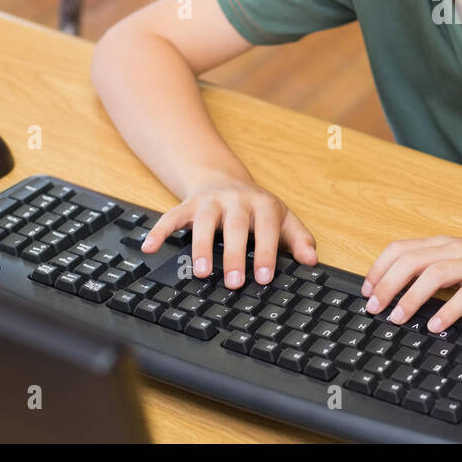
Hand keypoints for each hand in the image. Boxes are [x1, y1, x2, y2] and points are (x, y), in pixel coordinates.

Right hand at [140, 171, 316, 287]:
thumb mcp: (282, 219)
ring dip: (201, 247)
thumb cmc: (256, 208)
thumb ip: (298, 239)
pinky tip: (149, 248)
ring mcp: (210, 202)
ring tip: (201, 272)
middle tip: (234, 283)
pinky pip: (171, 217)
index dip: (267, 253)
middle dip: (235, 255)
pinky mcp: (188, 205)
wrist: (222, 178)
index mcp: (263, 204)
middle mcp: (236, 200)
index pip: (268, 228)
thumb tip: (312, 260)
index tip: (264, 278)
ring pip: (204, 222)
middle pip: (236, 227)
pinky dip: (159, 231)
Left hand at [360, 236, 461, 332]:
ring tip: (398, 318)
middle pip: (411, 260)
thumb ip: (438, 270)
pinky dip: (447, 311)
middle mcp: (458, 249)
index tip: (366, 291)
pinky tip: (435, 326)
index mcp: (447, 243)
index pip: (401, 248)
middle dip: (386, 285)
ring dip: (410, 298)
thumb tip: (402, 290)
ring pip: (433, 273)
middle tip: (374, 309)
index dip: (379, 269)